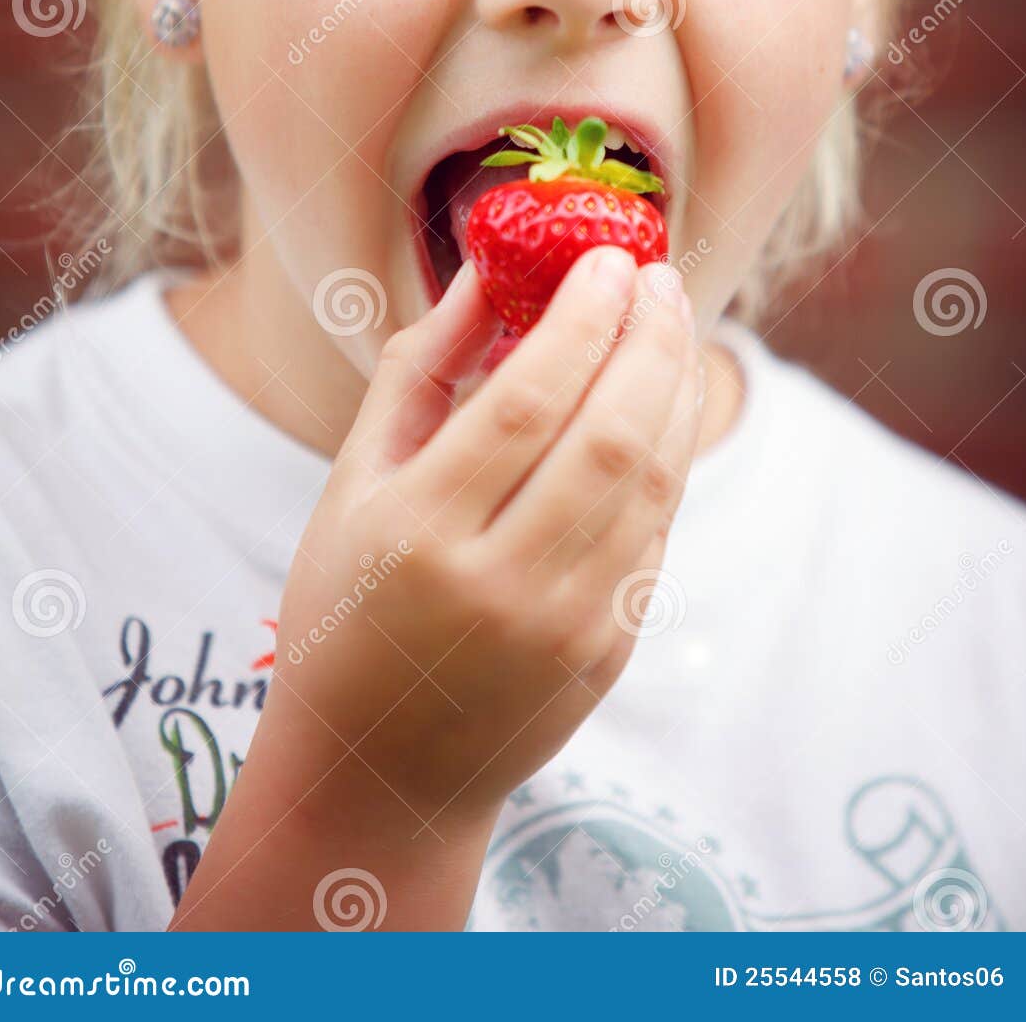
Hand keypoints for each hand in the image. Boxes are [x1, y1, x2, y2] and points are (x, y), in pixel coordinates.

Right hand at [265, 246, 699, 831]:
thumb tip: (486, 267)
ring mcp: (564, 630)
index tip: (610, 257)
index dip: (582, 320)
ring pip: (651, 483)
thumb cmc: (350, 603)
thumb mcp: (355, 482)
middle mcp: (499, 589)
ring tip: (670, 322)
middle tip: (657, 273)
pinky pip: (656, 531)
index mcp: (417, 535)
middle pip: (610, 437)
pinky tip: (663, 401)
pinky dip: (670, 454)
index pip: (528, 403)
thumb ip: (420, 370)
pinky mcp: (607, 653)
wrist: (381, 767)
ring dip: (675, 387)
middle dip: (648, 337)